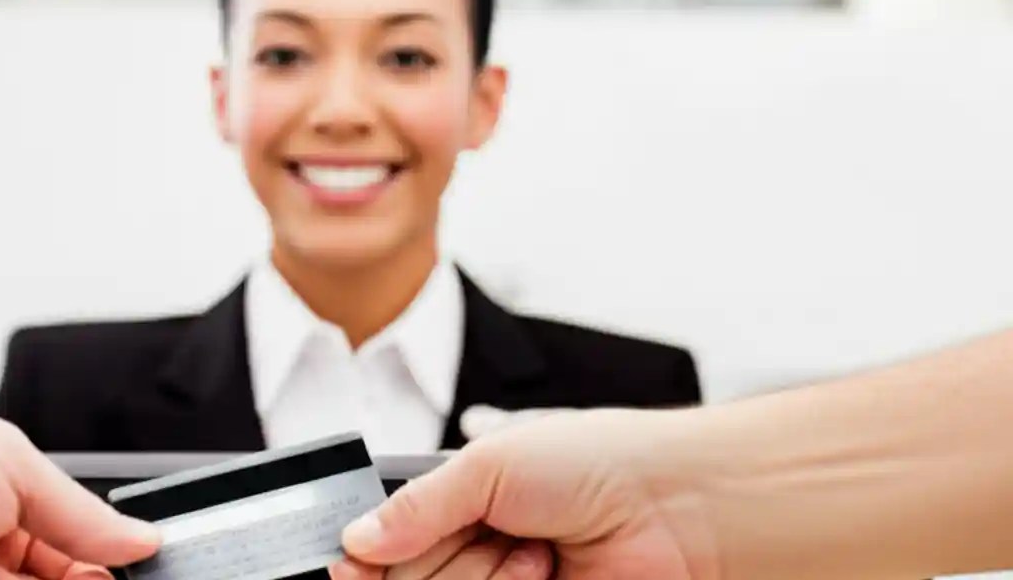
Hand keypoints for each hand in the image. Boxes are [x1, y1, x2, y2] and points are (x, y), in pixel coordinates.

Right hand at [338, 410, 718, 579]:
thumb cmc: (595, 460)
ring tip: (536, 552)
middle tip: (492, 533)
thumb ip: (416, 504)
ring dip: (481, 578)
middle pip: (404, 575)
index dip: (365, 552)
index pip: (384, 535)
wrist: (679, 507)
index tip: (350, 562)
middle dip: (440, 559)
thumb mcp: (489, 464)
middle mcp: (474, 545)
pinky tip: (544, 575)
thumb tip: (355, 540)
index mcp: (458, 496)